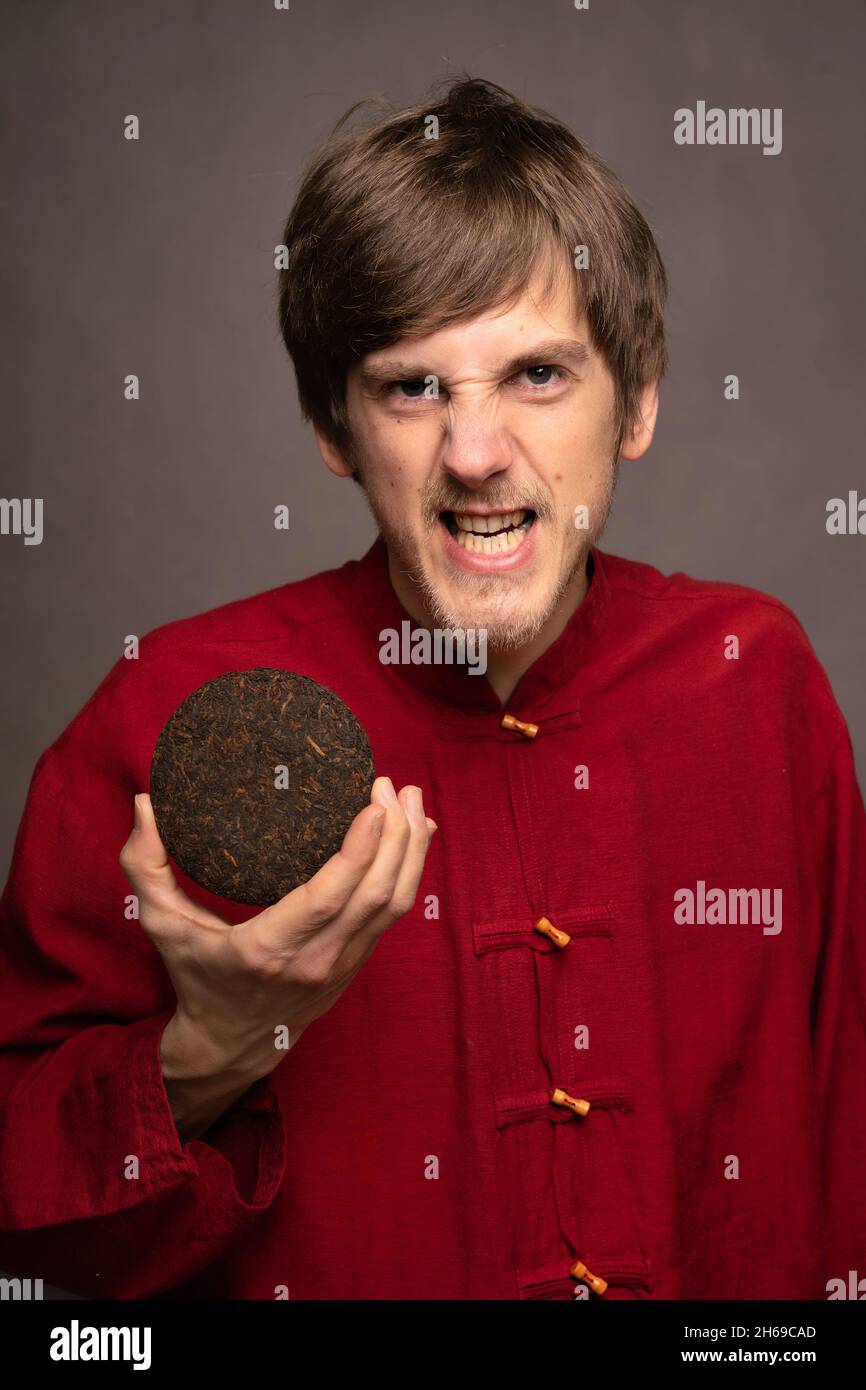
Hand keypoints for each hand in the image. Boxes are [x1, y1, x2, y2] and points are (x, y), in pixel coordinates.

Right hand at [119, 778, 436, 1085]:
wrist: (231, 1044)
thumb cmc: (197, 977)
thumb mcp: (162, 926)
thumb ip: (145, 866)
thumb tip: (145, 803)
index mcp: (269, 950)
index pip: (326, 899)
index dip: (357, 852)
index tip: (372, 805)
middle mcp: (316, 960)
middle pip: (375, 895)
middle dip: (396, 835)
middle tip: (391, 783)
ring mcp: (344, 963)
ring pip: (395, 903)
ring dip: (412, 847)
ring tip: (413, 796)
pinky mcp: (358, 961)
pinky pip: (395, 912)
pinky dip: (411, 869)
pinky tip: (417, 832)